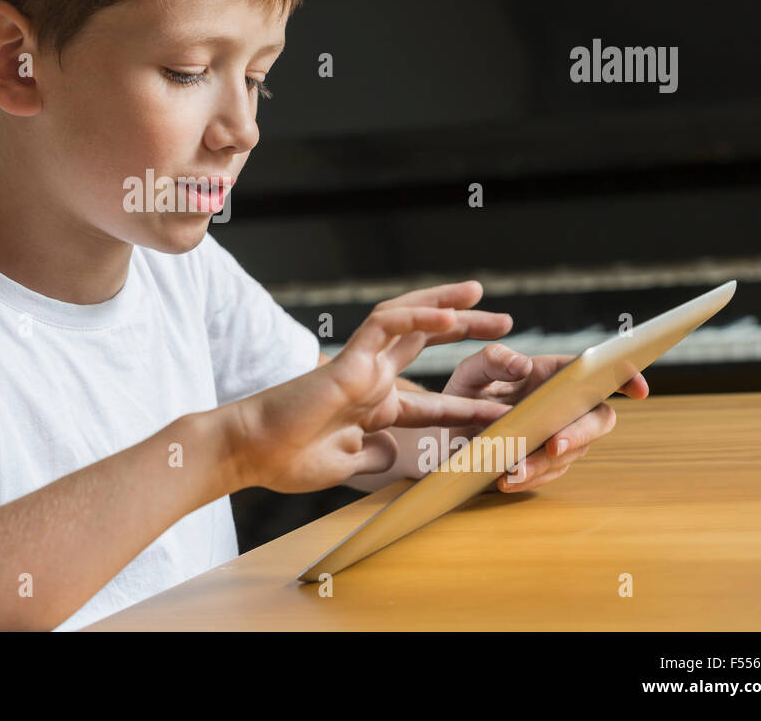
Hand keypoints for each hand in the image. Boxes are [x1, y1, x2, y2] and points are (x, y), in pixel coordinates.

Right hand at [233, 282, 513, 492]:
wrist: (252, 452)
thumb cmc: (288, 459)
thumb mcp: (348, 464)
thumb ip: (376, 455)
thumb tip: (398, 451)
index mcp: (374, 407)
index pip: (432, 400)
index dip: (470, 404)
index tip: (508, 408)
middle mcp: (371, 380)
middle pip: (426, 342)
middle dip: (467, 329)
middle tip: (507, 324)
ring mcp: (361, 365)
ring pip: (409, 320)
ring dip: (446, 306)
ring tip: (481, 297)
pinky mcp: (348, 358)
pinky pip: (386, 326)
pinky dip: (418, 316)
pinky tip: (449, 316)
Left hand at [442, 344, 648, 492]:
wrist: (444, 434)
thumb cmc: (463, 394)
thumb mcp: (470, 373)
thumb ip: (492, 360)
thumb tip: (521, 364)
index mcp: (552, 374)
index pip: (597, 372)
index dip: (625, 377)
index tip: (639, 390)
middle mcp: (563, 405)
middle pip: (597, 419)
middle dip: (580, 434)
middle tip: (554, 444)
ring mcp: (557, 436)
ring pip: (572, 452)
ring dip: (545, 463)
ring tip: (513, 470)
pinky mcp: (544, 463)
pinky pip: (549, 473)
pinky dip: (529, 478)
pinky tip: (505, 479)